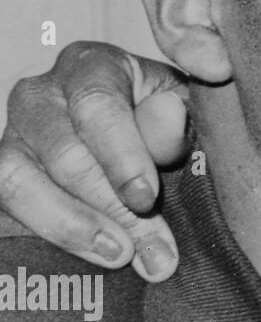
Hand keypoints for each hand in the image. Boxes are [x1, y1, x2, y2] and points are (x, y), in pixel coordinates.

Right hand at [0, 42, 189, 280]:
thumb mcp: (182, 111)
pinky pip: (6, 204)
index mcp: (92, 65)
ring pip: (20, 181)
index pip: (97, 106)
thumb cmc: (162, 119)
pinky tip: (89, 255)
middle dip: (111, 207)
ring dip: (74, 227)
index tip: (146, 198)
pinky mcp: (2, 172)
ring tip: (121, 255)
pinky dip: (49, 234)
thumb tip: (168, 117)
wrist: (135, 136)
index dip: (122, 156)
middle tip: (153, 248)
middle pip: (63, 153)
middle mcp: (40, 93)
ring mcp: (13, 134)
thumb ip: (177, 116)